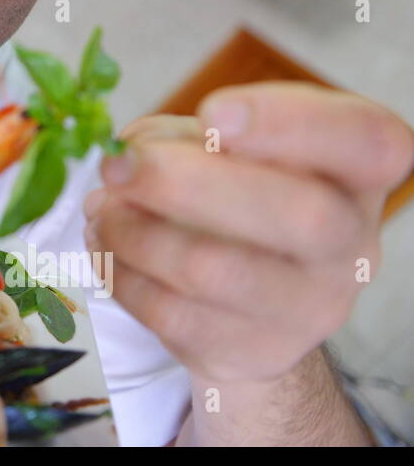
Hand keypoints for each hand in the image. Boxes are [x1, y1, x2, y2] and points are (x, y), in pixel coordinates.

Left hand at [84, 83, 412, 385]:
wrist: (250, 301)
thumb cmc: (239, 193)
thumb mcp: (230, 148)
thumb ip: (187, 136)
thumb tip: (128, 156)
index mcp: (359, 171)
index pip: (364, 141)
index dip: (289, 123)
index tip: (212, 111)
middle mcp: (351, 244)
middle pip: (297, 215)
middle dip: (183, 182)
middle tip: (116, 164)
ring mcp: (308, 310)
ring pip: (211, 269)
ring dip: (132, 231)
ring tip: (100, 208)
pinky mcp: (252, 353)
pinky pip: (170, 314)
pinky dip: (121, 274)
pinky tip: (107, 246)